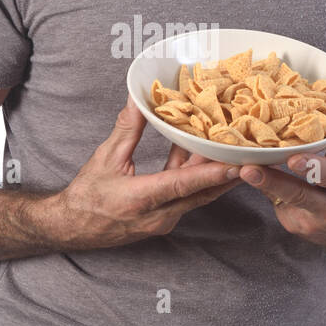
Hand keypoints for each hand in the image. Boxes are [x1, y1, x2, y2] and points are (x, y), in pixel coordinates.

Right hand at [50, 94, 239, 249]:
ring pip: (198, 196)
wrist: (74, 227)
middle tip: (251, 152)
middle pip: (201, 192)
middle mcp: (159, 215)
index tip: (238, 164)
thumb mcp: (105, 158)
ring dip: (216, 174)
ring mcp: (164, 220)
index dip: (212, 173)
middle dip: (227, 172)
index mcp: (142, 199)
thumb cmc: (87, 194)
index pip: (183, 184)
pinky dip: (198, 178)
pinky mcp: (165, 219)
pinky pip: (188, 197)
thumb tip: (139, 99)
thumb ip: (127, 129)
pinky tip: (204, 156)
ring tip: (237, 151)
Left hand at [236, 131, 325, 255]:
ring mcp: (314, 223)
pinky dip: (269, 187)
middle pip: (299, 194)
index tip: (293, 159)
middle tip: (247, 170)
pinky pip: (278, 203)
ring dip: (260, 183)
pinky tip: (260, 175)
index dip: (313, 168)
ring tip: (238, 169)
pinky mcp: (298, 228)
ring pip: (282, 199)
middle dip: (271, 182)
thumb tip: (310, 109)